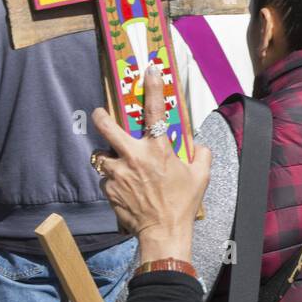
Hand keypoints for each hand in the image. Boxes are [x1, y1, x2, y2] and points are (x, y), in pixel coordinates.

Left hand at [91, 65, 210, 261]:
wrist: (163, 232)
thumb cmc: (182, 204)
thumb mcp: (201, 176)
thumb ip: (201, 154)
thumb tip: (199, 145)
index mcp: (158, 150)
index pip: (155, 110)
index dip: (153, 87)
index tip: (149, 69)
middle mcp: (134, 157)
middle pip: (107, 127)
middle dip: (101, 117)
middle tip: (101, 114)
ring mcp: (118, 174)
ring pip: (103, 156)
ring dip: (109, 158)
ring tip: (119, 165)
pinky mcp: (109, 190)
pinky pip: (107, 179)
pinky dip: (113, 181)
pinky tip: (125, 189)